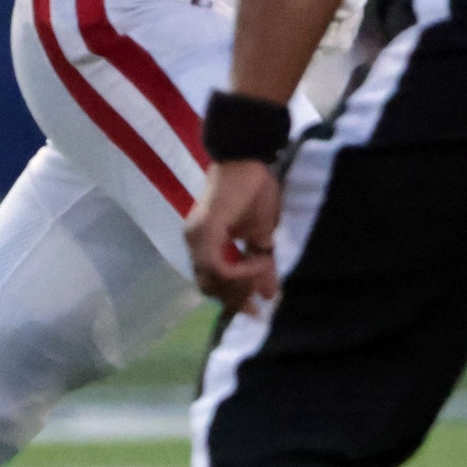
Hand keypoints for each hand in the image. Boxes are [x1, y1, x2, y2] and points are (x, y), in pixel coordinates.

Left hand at [183, 160, 282, 313]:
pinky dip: (239, 271)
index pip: (212, 283)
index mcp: (205, 244)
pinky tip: (257, 263)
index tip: (257, 308)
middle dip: (236, 299)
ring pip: (211, 280)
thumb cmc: (253, 190)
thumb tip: (271, 295)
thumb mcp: (261, 235)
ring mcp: (197, 237)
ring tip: (261, 279)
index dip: (234, 299)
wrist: (247, 159)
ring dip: (239, 287)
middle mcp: (195, 243)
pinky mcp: (205, 231)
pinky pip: (217, 266)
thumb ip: (262, 264)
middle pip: (209, 288)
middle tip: (257, 304)